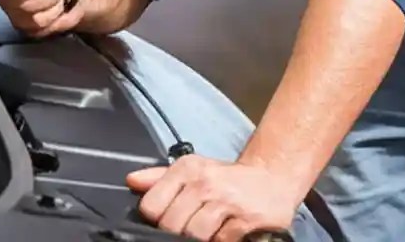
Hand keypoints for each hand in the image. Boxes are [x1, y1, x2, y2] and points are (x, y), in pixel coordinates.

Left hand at [126, 155, 300, 241]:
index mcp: (186, 168)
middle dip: (176, 231)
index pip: (152, 206)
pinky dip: (221, 240)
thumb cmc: (225, 177)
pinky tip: (226, 230)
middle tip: (188, 227)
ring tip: (206, 229)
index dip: (156, 219)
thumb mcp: (192, 169)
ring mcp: (227, 200)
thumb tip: (131, 181)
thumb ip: (159, 177)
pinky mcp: (248, 218)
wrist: (272, 176)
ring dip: (199, 237)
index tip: (166, 219)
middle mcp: (204, 182)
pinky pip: (221, 241)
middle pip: (171, 224)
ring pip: (195, 235)